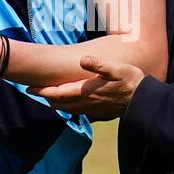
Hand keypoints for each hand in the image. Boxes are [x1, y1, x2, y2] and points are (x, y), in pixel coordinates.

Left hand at [27, 55, 145, 120]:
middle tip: (34, 90)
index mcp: (88, 92)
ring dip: (56, 103)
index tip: (30, 88)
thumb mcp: (117, 69)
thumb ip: (100, 65)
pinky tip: (69, 103)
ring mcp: (93, 110)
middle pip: (60, 103)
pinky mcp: (99, 113)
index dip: (43, 91)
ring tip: (48, 96)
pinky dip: (68, 107)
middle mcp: (87, 103)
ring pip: (68, 109)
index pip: (60, 93)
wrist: (144, 102)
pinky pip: (78, 112)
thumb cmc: (132, 82)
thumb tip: (83, 59)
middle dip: (46, 97)